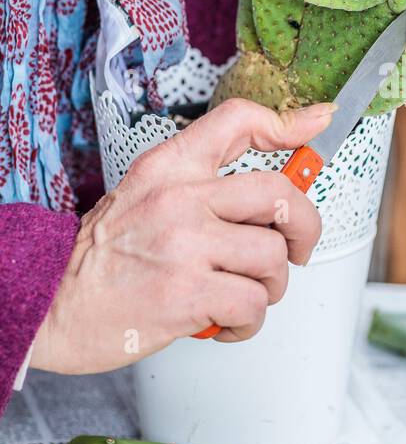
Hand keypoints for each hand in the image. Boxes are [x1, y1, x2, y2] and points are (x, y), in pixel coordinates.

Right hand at [30, 98, 332, 374]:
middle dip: (304, 227)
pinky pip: (254, 304)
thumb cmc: (99, 259)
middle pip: (279, 194)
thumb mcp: (141, 196)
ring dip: (269, 287)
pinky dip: (247, 322)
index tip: (317, 122)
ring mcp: (186, 243)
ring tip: (239, 295)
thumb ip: (198, 187)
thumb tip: (264, 196)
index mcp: (169, 168)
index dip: (287, 121)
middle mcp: (180, 198)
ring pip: (273, 258)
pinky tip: (222, 322)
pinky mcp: (189, 291)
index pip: (236, 120)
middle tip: (296, 248)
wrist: (49, 303)